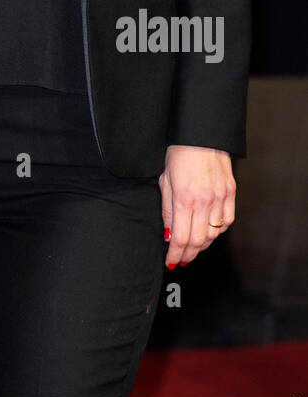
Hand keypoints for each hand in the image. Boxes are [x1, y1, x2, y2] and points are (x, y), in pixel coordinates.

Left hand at [159, 145, 235, 267]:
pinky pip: (227, 221)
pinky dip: (218, 231)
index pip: (181, 237)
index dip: (175, 254)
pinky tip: (209, 232)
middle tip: (181, 260)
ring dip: (202, 245)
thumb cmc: (179, 153)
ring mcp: (220, 198)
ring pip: (214, 234)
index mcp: (184, 199)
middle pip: (198, 241)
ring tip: (192, 248)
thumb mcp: (165, 180)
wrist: (201, 134)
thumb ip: (167, 210)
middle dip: (188, 254)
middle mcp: (204, 201)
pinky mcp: (231, 193)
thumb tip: (168, 234)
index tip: (171, 262)